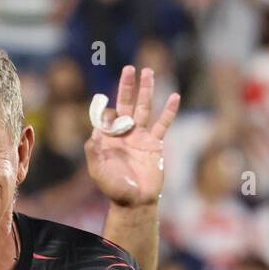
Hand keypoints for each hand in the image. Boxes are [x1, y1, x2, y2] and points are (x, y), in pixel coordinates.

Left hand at [84, 66, 179, 207]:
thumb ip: (94, 152)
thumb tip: (94, 132)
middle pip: (126, 104)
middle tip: (128, 68)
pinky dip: (169, 111)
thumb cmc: (114, 188)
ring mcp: (141, 136)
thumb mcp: (98, 171)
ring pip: (144, 108)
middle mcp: (124, 133)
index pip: (106, 116)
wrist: (136, 201)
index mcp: (109, 138)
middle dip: (127, 86)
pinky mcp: (155, 143)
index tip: (104, 104)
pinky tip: (174, 96)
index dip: (105, 110)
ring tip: (148, 71)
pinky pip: (163, 124)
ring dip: (146, 90)